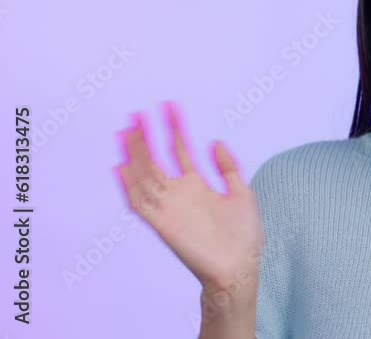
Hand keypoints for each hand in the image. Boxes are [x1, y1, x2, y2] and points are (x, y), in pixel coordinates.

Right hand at [113, 103, 263, 295]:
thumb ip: (227, 167)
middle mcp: (179, 195)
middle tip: (137, 114)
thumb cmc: (243, 236)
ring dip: (136, 155)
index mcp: (197, 186)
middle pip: (156, 161)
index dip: (174, 128)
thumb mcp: (241, 193)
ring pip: (146, 176)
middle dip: (146, 138)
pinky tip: (121, 167)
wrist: (241, 268)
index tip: (168, 106)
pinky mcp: (163, 225)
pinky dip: (129, 186)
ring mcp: (170, 208)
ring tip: (128, 131)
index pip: (180, 151)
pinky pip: (141, 204)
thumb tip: (215, 140)